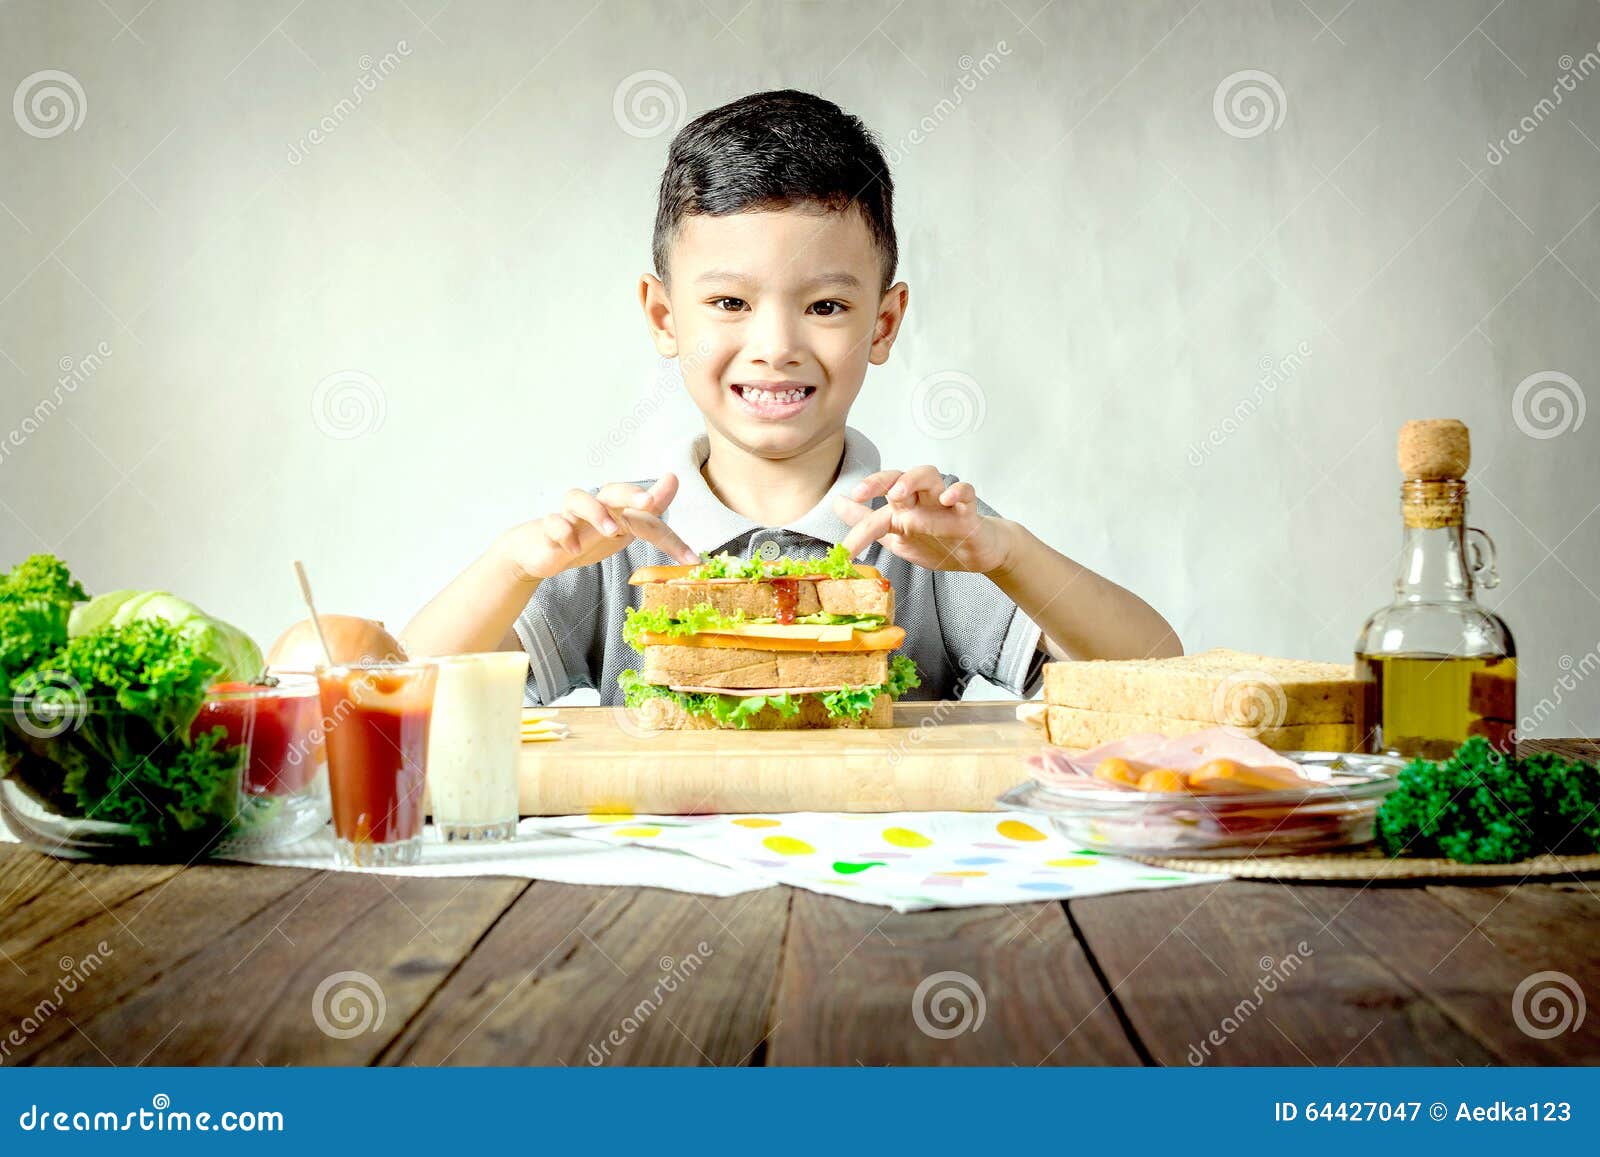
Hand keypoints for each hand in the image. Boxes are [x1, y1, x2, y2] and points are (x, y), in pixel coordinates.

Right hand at [493, 474, 700, 581]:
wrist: (542, 550)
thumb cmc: (586, 536)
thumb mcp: (622, 530)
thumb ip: (649, 515)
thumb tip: (673, 482)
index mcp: (617, 509)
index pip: (649, 518)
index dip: (671, 539)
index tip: (692, 560)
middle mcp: (596, 506)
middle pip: (612, 490)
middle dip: (631, 493)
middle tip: (649, 503)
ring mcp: (570, 516)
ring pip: (578, 498)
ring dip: (596, 512)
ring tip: (609, 532)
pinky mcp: (548, 528)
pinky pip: (552, 523)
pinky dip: (562, 532)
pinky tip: (571, 548)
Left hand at [833, 465, 1014, 573]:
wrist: (976, 554)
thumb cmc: (936, 539)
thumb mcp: (895, 534)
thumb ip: (866, 522)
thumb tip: (837, 504)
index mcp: (903, 505)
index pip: (876, 501)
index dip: (855, 515)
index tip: (842, 549)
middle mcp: (921, 499)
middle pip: (899, 476)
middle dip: (879, 481)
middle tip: (861, 493)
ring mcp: (944, 502)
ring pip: (930, 475)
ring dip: (912, 479)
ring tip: (898, 493)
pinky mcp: (968, 511)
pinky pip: (966, 493)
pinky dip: (957, 491)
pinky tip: (947, 498)